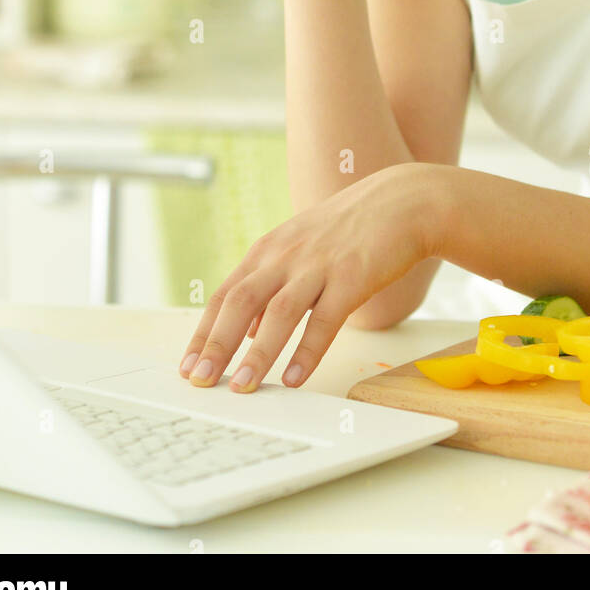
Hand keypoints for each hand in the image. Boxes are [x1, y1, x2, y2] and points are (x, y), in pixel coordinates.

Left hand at [178, 165, 435, 392]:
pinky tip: (296, 377)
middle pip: (241, 302)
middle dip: (217, 345)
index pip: (224, 295)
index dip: (203, 333)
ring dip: (257, 353)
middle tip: (200, 382)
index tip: (188, 367)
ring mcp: (318, 264)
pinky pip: (326, 318)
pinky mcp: (352, 276)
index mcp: (269, 250)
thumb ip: (270, 286)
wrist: (402, 202)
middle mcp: (287, 255)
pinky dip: (308, 350)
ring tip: (242, 387)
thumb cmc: (349, 231)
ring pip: (279, 312)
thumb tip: (245, 333)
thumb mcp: (299, 248)